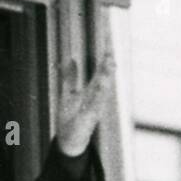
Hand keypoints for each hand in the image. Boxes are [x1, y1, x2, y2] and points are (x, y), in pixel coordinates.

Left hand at [56, 24, 115, 156]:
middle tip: (113, 48)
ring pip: (102, 89)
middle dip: (109, 63)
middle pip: (104, 76)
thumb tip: (72, 58)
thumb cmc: (70, 118)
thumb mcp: (68, 93)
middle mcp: (96, 97)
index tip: (109, 39)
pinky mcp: (89, 118)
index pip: (100, 70)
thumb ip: (70, 76)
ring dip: (107, 76)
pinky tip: (102, 84)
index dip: (104, 56)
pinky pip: (95, 104)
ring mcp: (94, 107)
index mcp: (92, 90)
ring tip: (111, 62)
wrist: (69, 140)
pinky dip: (99, 95)